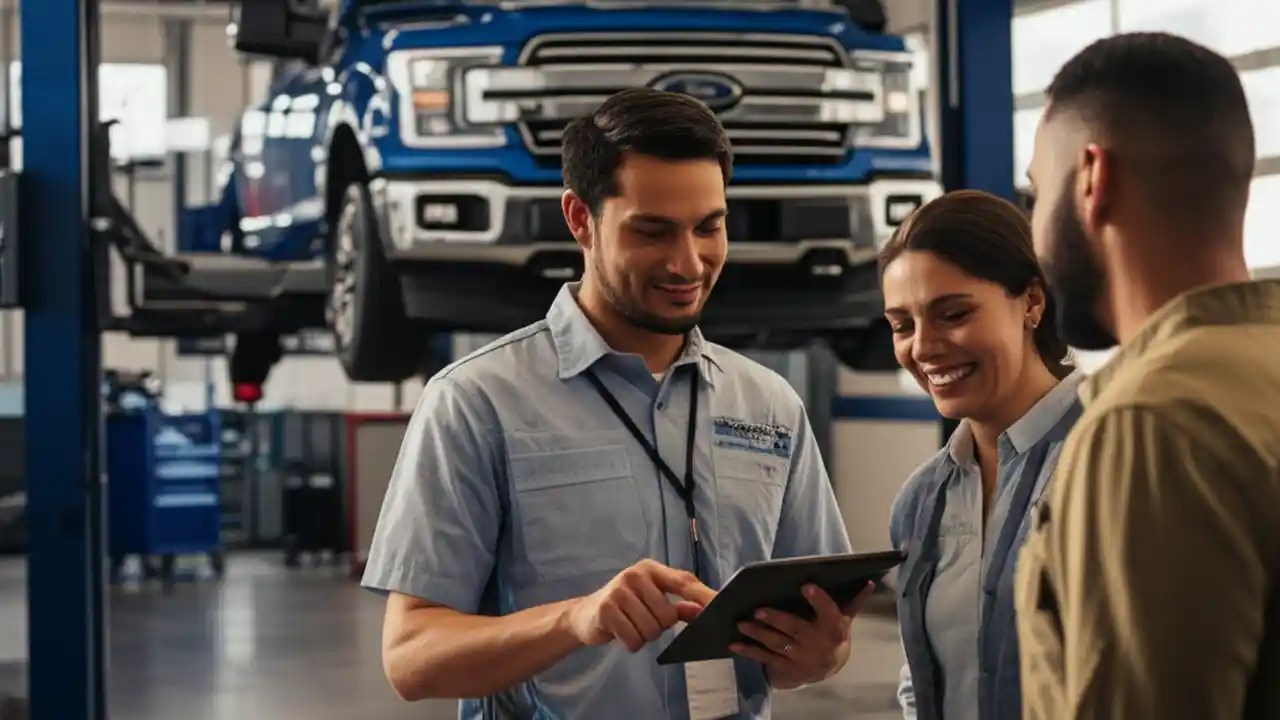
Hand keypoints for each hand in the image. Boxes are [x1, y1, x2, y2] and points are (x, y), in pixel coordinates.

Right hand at [564, 559, 715, 652]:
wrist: (586, 614)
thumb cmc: (627, 606)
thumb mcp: (652, 600)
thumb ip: (679, 605)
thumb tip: (703, 611)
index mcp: (651, 569)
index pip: (683, 581)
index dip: (703, 595)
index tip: (721, 606)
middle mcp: (635, 575)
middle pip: (667, 615)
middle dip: (659, 627)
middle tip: (644, 620)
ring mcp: (619, 591)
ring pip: (651, 630)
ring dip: (644, 636)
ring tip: (632, 625)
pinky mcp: (606, 610)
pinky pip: (633, 639)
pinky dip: (631, 643)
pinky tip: (622, 633)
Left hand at [731, 582, 874, 689]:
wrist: (829, 668)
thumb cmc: (834, 635)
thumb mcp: (845, 618)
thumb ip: (854, 601)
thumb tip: (870, 582)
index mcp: (834, 628)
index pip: (828, 611)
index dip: (818, 600)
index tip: (806, 586)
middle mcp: (818, 644)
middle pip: (795, 628)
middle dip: (776, 619)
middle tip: (758, 610)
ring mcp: (802, 658)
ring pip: (777, 644)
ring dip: (758, 634)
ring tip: (742, 624)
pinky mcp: (788, 669)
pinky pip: (766, 659)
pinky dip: (750, 651)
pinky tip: (735, 644)